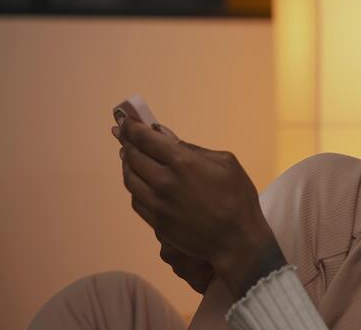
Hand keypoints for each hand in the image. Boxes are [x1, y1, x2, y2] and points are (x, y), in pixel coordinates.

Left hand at [112, 119, 285, 297]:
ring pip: (130, 180)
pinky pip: (136, 200)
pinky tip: (139, 181)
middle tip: (122, 133)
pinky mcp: (156, 223)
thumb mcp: (225, 163)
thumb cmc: (238, 198)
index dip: (132, 127)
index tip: (125, 120)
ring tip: (128, 155)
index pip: (146, 139)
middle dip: (126, 142)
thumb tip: (169, 139)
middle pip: (133, 157)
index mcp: (182, 162)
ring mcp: (157, 205)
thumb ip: (195, 149)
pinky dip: (134, 186)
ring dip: (127, 164)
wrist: (237, 241)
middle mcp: (163, 182)